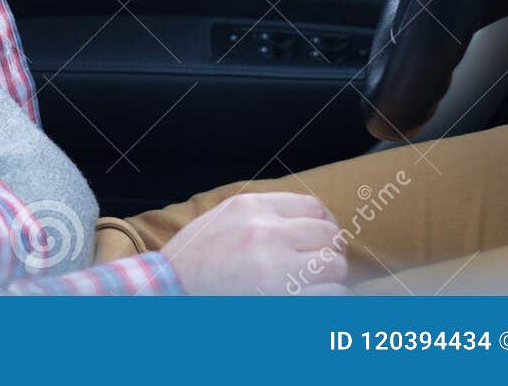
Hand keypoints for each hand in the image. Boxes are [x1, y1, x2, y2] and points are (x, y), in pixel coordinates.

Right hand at [160, 192, 349, 294]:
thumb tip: (312, 220)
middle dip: (330, 251)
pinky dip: (326, 298)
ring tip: (315, 283)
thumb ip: (265, 212)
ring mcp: (274, 267)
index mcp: (252, 207)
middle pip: (328, 235)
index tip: (322, 239)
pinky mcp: (280, 299)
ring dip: (330, 276)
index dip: (324, 225)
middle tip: (321, 265)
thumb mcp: (227, 217)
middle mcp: (266, 232)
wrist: (173, 287)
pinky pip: (329, 295)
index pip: (314, 208)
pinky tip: (311, 299)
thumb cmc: (198, 255)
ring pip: (334, 266)